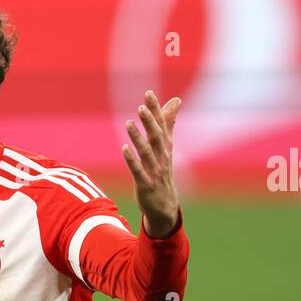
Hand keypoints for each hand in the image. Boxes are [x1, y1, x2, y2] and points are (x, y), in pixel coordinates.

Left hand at [122, 91, 181, 238]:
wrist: (165, 206)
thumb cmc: (163, 172)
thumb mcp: (167, 147)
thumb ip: (169, 123)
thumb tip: (175, 100)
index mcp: (166, 148)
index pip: (162, 125)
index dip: (156, 110)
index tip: (149, 94)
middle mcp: (162, 158)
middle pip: (156, 137)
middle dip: (150, 122)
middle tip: (142, 107)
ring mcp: (154, 171)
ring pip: (147, 152)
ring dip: (138, 138)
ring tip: (129, 123)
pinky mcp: (145, 185)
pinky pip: (138, 171)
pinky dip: (132, 160)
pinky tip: (124, 149)